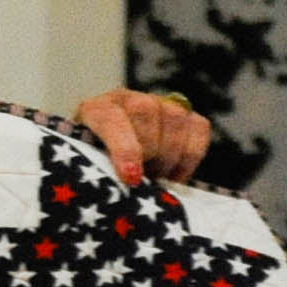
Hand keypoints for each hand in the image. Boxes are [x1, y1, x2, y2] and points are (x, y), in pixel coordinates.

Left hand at [73, 87, 208, 184]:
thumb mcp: (87, 169)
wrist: (108, 161)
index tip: (131, 178)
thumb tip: (121, 186)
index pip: (110, 118)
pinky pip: (198, 127)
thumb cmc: (95, 169)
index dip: (124, 148)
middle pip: (147, 113)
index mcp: (95, 110)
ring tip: (156, 177)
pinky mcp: (184, 113)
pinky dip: (190, 155)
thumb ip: (95, 171)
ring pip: (175, 118)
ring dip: (170, 156)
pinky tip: (174, 173)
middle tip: (143, 180)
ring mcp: (158, 103)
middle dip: (149, 153)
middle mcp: (128, 100)